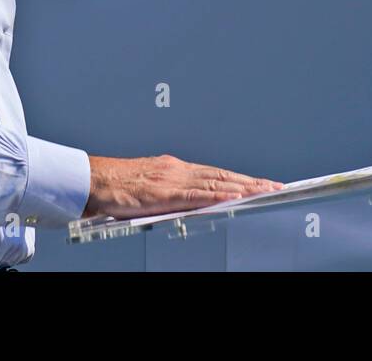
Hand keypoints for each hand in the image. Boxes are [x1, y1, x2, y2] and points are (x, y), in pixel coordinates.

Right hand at [82, 154, 282, 218]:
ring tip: (265, 190)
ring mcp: (174, 180)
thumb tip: (191, 202)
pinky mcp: (166, 192)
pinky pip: (197, 195)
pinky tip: (235, 198)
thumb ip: (171, 191)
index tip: (260, 182)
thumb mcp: (150, 184)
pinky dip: (218, 196)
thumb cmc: (117, 186)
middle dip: (251, 181)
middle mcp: (179, 170)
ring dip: (243, 187)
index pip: (216, 173)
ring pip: (216, 183)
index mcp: (175, 168)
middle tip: (276, 185)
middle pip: (223, 175)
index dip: (240, 178)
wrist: (95, 180)